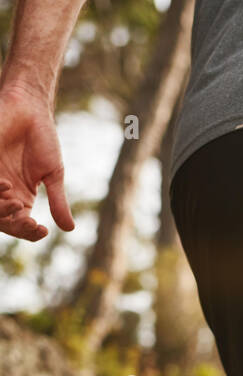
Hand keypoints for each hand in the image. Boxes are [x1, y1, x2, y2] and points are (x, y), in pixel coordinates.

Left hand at [0, 85, 73, 240]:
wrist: (28, 108)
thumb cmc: (42, 139)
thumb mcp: (53, 174)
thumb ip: (58, 202)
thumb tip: (69, 229)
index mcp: (20, 199)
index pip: (21, 226)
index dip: (29, 234)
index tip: (42, 230)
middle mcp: (5, 192)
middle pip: (4, 222)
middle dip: (16, 226)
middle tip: (30, 221)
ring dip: (4, 213)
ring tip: (18, 205)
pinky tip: (7, 186)